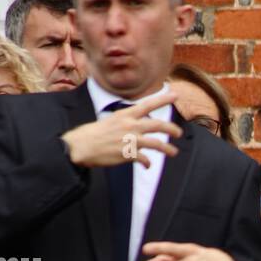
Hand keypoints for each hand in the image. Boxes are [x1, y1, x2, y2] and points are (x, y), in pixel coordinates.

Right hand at [61, 88, 182, 167]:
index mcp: (125, 115)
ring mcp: (130, 140)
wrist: (81, 146)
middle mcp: (130, 125)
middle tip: (178, 132)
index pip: (148, 104)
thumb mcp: (111, 120)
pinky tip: (148, 165)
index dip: (163, 99)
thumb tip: (138, 123)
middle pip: (157, 125)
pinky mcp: (128, 154)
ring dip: (167, 149)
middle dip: (171, 129)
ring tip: (174, 152)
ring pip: (156, 144)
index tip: (175, 95)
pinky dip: (148, 163)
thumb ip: (127, 121)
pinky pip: (144, 159)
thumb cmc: (94, 133)